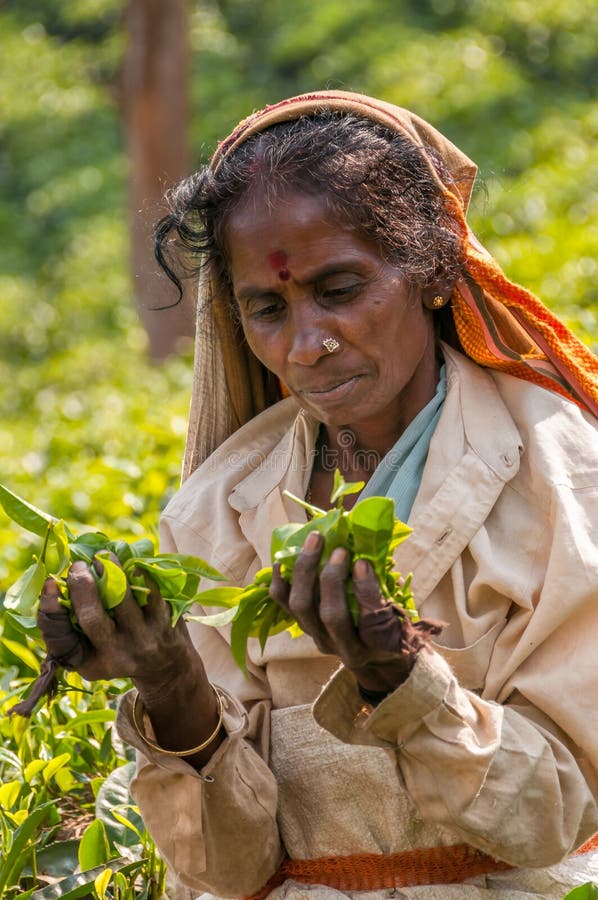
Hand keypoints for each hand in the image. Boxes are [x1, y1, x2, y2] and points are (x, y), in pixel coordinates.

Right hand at [37, 556, 197, 691]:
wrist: (167, 665)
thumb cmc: (119, 650)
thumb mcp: (91, 654)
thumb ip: (71, 627)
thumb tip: (57, 584)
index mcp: (90, 662)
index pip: (60, 637)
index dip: (50, 608)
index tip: (51, 583)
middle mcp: (116, 653)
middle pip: (91, 616)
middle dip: (81, 585)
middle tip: (78, 566)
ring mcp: (143, 637)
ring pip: (123, 597)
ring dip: (110, 570)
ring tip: (102, 557)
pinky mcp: (165, 621)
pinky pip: (150, 589)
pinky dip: (138, 571)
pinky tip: (130, 564)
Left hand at [269, 531, 441, 695]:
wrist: (373, 657)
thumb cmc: (391, 630)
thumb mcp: (399, 617)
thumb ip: (384, 595)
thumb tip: (365, 559)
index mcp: (374, 644)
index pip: (369, 621)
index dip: (365, 590)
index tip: (363, 563)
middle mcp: (342, 646)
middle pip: (330, 615)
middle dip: (332, 579)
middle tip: (339, 549)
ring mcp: (317, 637)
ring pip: (302, 607)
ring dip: (306, 571)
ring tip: (315, 541)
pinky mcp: (302, 626)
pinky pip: (282, 605)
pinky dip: (280, 581)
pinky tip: (284, 559)